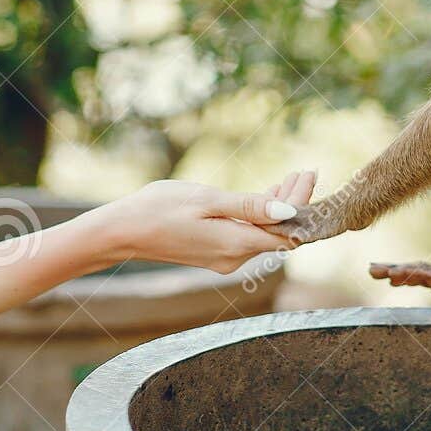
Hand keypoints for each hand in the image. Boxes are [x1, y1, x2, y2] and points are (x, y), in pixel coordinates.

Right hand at [91, 171, 317, 274]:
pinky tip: (265, 196)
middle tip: (305, 172)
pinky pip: (247, 236)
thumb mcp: (205, 200)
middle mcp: (234, 257)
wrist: (123, 232)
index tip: (308, 175)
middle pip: (278, 234)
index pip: (287, 232)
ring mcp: (223, 258)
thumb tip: (287, 210)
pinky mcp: (213, 253)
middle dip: (295, 203)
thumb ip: (248, 206)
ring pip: (263, 234)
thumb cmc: (159, 209)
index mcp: (236, 244)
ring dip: (278, 208)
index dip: (303, 206)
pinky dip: (259, 216)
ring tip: (290, 179)